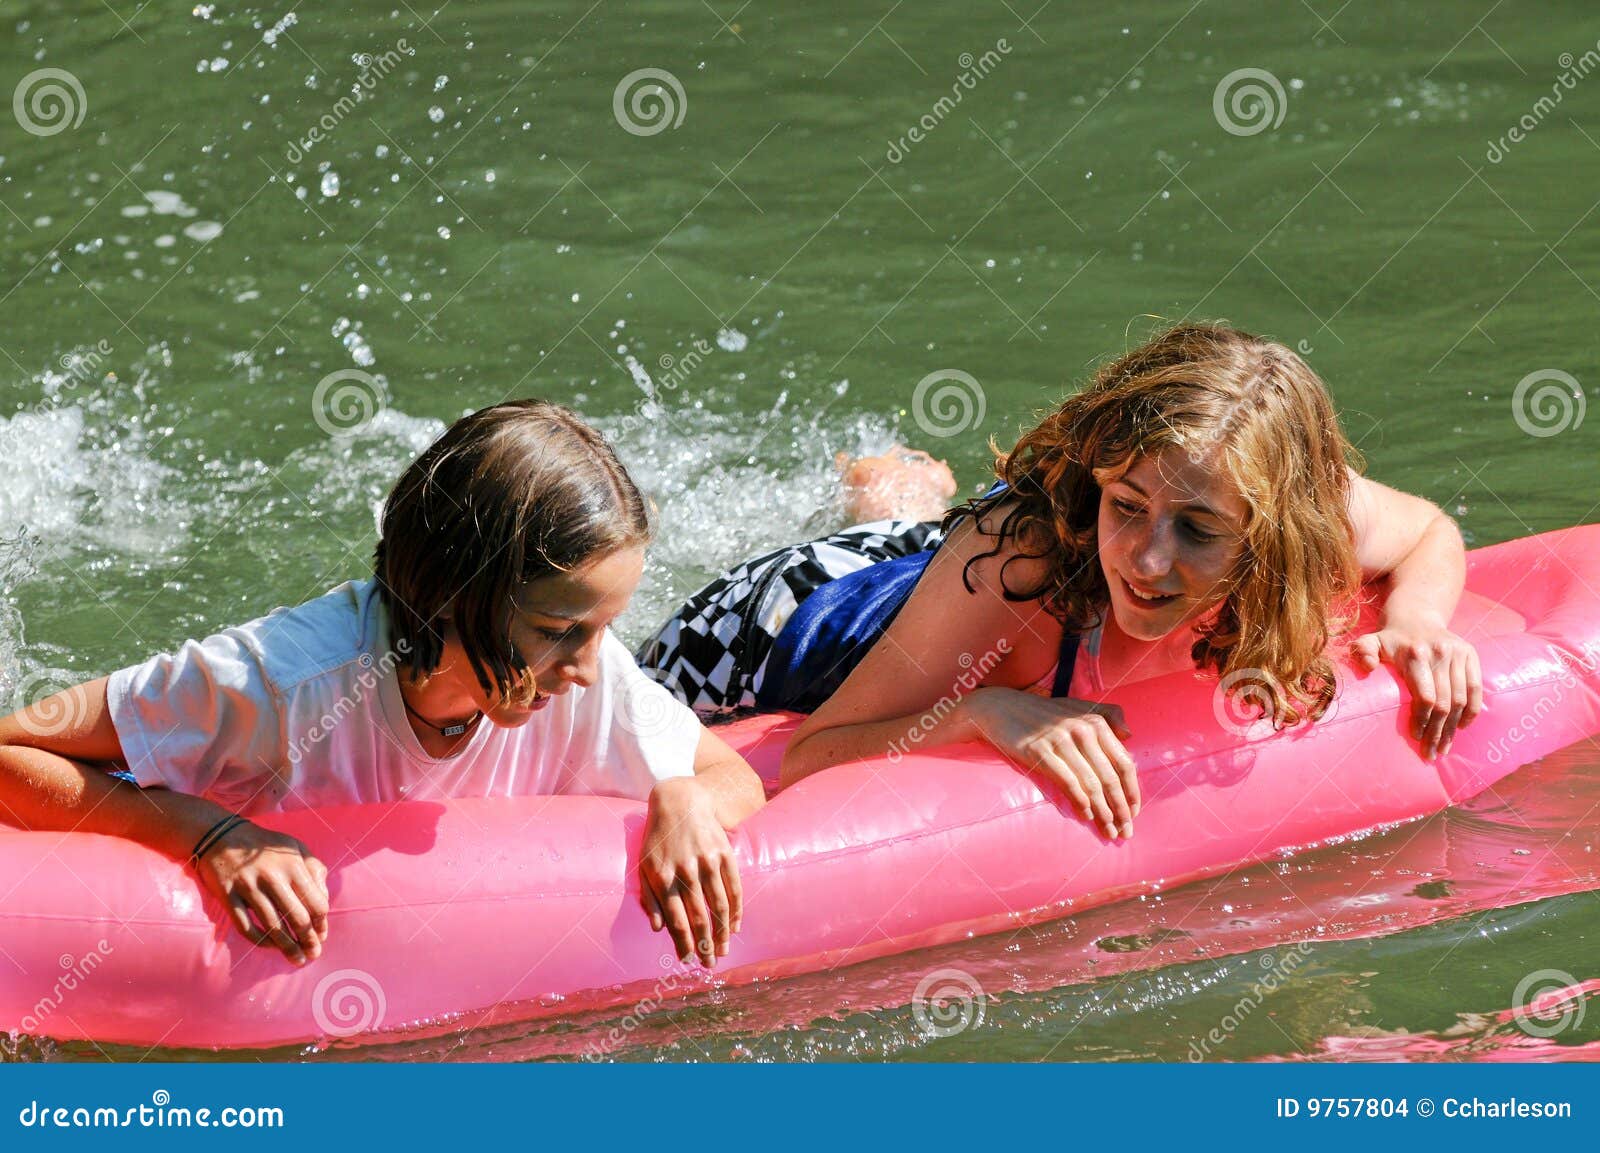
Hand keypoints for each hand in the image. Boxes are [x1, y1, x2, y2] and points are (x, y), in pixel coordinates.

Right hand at [195, 819, 329, 965]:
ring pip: (272, 926)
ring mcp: (249, 887)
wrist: (221, 836)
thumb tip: (325, 898)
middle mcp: (272, 877)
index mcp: (293, 865)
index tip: (322, 936)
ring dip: (286, 947)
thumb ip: (314, 869)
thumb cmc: (265, 846)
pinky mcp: (228, 896)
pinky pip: (246, 926)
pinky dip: (260, 941)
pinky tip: (270, 947)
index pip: (315, 902)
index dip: (321, 923)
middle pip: (296, 918)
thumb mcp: (295, 847)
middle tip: (313, 954)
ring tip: (297, 959)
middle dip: (308, 940)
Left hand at [639, 778, 741, 967]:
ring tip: (724, 950)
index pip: (676, 920)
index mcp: (663, 877)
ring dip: (723, 933)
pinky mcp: (725, 853)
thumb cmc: (658, 838)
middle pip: (700, 918)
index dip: (683, 943)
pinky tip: (735, 926)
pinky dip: (737, 910)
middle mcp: (686, 872)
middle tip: (710, 964)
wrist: (680, 801)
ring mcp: (708, 862)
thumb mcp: (644, 866)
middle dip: (705, 945)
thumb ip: (649, 899)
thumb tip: (657, 930)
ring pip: (720, 906)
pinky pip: (734, 888)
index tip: (687, 961)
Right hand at [965, 687, 1139, 839]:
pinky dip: (1079, 801)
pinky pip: (1066, 781)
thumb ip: (1107, 715)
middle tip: (1125, 831)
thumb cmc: (1042, 713)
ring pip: (1090, 784)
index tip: (1134, 812)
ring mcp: (1060, 740)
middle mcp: (1081, 730)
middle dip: (1121, 808)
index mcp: (1095, 721)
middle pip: (1110, 777)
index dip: (1132, 791)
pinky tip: (1086, 815)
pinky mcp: (1039, 751)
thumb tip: (1129, 735)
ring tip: (1108, 830)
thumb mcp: (1077, 707)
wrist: (1000, 708)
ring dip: (1103, 812)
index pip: (1123, 762)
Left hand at [1351, 623, 1483, 758]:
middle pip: (1445, 703)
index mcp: (1415, 654)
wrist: (1416, 616)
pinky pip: (1476, 689)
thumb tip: (1367, 666)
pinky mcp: (1470, 654)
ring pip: (1462, 700)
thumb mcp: (1369, 641)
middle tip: (1431, 753)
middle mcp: (1440, 653)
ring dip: (1454, 727)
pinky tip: (1462, 727)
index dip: (1422, 720)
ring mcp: (1458, 653)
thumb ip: (1362, 651)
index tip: (1415, 737)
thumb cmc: (1389, 639)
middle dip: (1438, 732)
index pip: (1425, 696)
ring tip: (1445, 747)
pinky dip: (1471, 711)